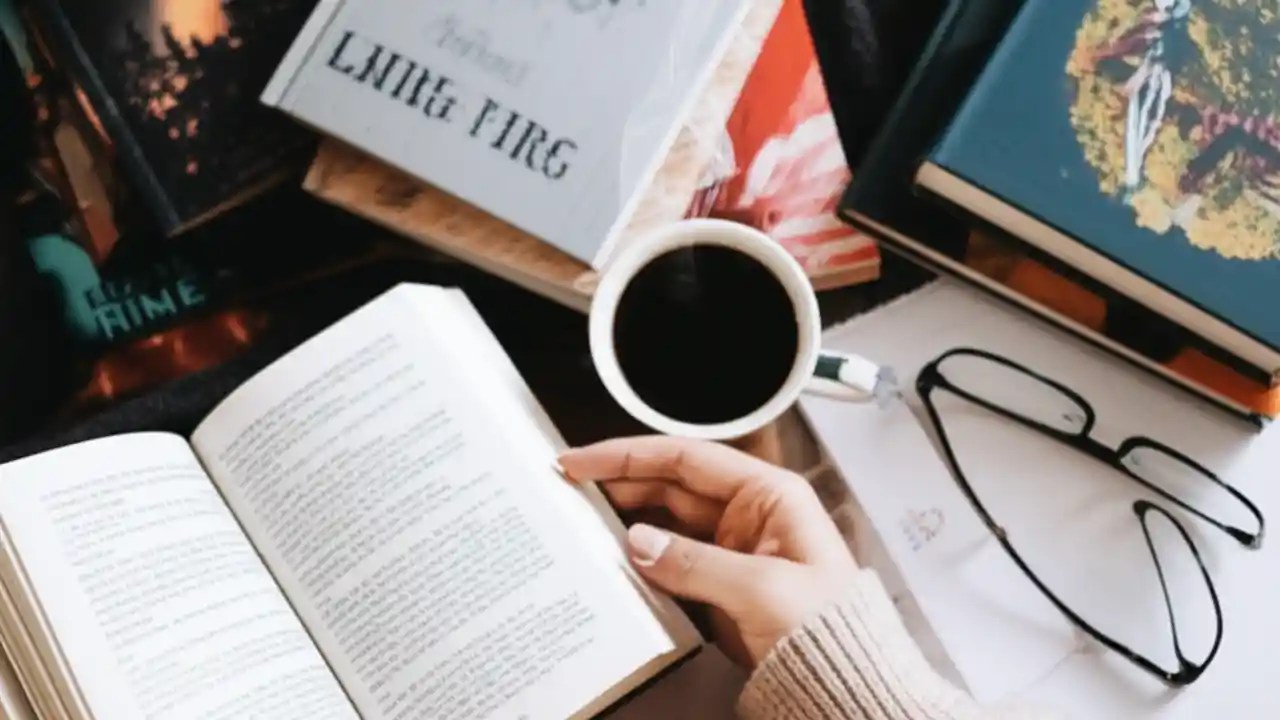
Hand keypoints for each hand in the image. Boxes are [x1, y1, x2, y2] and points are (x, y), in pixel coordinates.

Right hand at [559, 436, 858, 666]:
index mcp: (768, 493)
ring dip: (626, 524)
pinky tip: (612, 564)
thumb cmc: (828, 629)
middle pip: (669, 486)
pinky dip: (640, 562)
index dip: (628, 455)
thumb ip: (694, 563)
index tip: (582, 461)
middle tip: (569, 491)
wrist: (845, 686)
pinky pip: (670, 563)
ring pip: (665, 523)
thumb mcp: (762, 589)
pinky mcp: (719, 585)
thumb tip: (636, 542)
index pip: (686, 459)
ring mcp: (732, 549)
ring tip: (581, 524)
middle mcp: (748, 513)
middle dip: (620, 485)